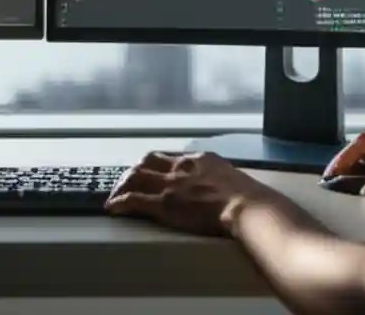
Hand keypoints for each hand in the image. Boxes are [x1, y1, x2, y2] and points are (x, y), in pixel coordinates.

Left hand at [105, 151, 262, 235]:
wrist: (249, 208)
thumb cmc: (251, 199)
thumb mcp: (234, 179)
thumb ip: (222, 179)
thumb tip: (225, 188)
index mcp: (200, 160)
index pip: (170, 157)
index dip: (156, 164)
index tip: (151, 171)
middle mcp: (182, 167)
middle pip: (148, 161)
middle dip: (134, 171)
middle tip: (127, 181)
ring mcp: (171, 184)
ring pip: (136, 177)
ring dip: (122, 186)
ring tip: (115, 195)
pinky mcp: (163, 203)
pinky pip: (134, 200)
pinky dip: (120, 203)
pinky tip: (113, 208)